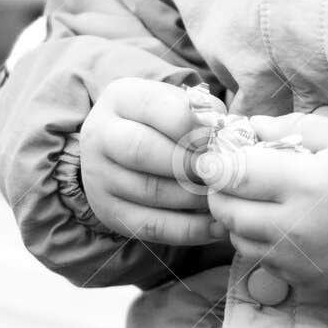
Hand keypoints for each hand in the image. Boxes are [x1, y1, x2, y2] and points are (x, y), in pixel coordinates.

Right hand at [79, 78, 220, 246]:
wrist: (117, 150)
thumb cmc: (161, 122)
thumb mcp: (174, 102)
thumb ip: (200, 110)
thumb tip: (227, 133)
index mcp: (120, 98)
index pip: (155, 107)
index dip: (193, 124)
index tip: (219, 137)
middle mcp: (100, 135)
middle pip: (143, 150)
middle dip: (190, 163)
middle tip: (220, 170)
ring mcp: (99, 177)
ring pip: (150, 191)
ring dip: (195, 198)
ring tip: (224, 197)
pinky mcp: (109, 212)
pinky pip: (152, 226)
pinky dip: (190, 230)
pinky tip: (217, 227)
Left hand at [202, 113, 327, 288]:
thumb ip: (293, 126)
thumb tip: (251, 126)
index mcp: (304, 182)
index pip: (232, 174)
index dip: (216, 163)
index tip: (217, 156)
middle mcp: (295, 225)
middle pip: (227, 210)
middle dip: (220, 190)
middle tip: (232, 176)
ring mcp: (298, 258)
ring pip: (238, 239)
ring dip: (237, 218)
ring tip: (258, 200)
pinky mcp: (304, 279)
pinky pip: (261, 261)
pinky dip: (260, 243)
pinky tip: (281, 226)